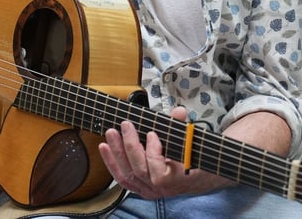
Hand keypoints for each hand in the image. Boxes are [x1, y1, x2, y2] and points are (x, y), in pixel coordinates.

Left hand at [98, 106, 230, 199]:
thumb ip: (182, 127)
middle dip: (130, 145)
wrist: (196, 178)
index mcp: (175, 180)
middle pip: (138, 170)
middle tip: (126, 125)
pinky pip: (122, 178)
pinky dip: (111, 163)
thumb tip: (178, 111)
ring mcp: (148, 190)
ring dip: (117, 152)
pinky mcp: (139, 188)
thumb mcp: (192, 144)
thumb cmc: (194, 160)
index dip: (152, 153)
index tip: (152, 133)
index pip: (158, 173)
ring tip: (111, 133)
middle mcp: (160, 189)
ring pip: (127, 174)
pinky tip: (105, 148)